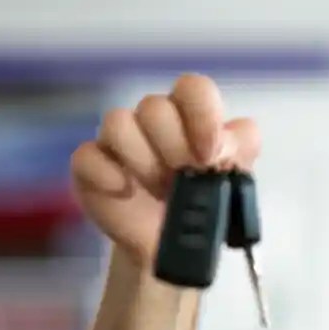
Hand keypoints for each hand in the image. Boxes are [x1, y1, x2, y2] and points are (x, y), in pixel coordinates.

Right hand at [70, 73, 261, 268]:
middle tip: (183, 177)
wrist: (174, 241)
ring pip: (118, 122)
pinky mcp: (91, 165)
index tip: (209, 155)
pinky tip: (124, 192)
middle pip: (155, 106)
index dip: (202, 116)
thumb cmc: (203, 199)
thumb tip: (233, 135)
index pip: (194, 88)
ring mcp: (118, 140)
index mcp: (190, 114)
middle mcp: (152, 119)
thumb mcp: (234, 175)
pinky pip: (86, 155)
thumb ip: (242, 147)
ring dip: (143, 160)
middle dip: (174, 147)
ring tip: (158, 190)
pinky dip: (106, 174)